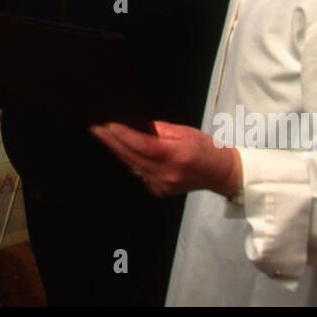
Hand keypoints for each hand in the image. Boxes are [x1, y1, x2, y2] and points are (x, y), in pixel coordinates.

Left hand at [90, 121, 240, 198]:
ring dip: (119, 151)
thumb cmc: (205, 148)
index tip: (109, 126)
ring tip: (105, 136)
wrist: (220, 173)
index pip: (144, 146)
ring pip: (133, 166)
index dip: (124, 136)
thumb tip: (136, 126)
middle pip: (133, 158)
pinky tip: (126, 151)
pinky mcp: (159, 191)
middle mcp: (168, 174)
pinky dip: (131, 161)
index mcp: (177, 156)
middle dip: (113, 143)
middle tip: (97, 130)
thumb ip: (158, 130)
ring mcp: (162, 185)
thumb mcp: (184, 132)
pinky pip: (139, 173)